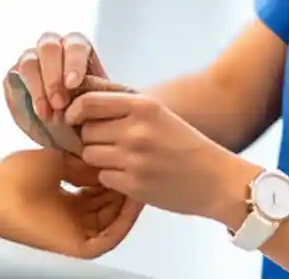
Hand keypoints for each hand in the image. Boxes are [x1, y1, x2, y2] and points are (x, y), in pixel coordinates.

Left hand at [0, 149, 143, 258]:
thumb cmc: (16, 175)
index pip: (98, 191)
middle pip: (109, 206)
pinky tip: (133, 199)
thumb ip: (84, 165)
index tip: (129, 158)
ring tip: (141, 180)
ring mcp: (75, 234)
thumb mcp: (59, 161)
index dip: (115, 175)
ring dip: (128, 203)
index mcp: (63, 200)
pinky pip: (109, 238)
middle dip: (125, 187)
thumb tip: (108, 163)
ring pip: (113, 222)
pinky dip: (124, 221)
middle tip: (140, 168)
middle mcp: (71, 218)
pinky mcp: (78, 247)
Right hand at [10, 32, 106, 121]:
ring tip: (47, 113)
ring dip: (37, 87)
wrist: (70, 129)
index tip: (72, 85)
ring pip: (28, 61)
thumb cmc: (89, 111)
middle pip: (49, 47)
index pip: (75, 45)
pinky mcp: (14, 75)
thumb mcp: (97, 102)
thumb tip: (88, 89)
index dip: (73, 63)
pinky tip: (36, 112)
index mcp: (78, 47)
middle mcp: (54, 47)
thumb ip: (93, 92)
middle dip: (53, 76)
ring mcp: (32, 59)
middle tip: (59, 103)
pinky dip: (24, 96)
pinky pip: (12, 77)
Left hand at [66, 92, 260, 222]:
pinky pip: (103, 177)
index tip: (74, 119)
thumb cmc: (184, 144)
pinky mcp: (133, 184)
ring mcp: (134, 159)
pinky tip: (130, 175)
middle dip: (91, 138)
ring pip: (90, 156)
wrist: (215, 179)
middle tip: (109, 144)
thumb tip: (79, 109)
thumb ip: (123, 110)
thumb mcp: (158, 115)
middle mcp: (136, 130)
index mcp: (143, 107)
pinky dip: (111, 178)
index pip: (88, 103)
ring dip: (99, 159)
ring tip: (121, 160)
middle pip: (86, 132)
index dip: (74, 111)